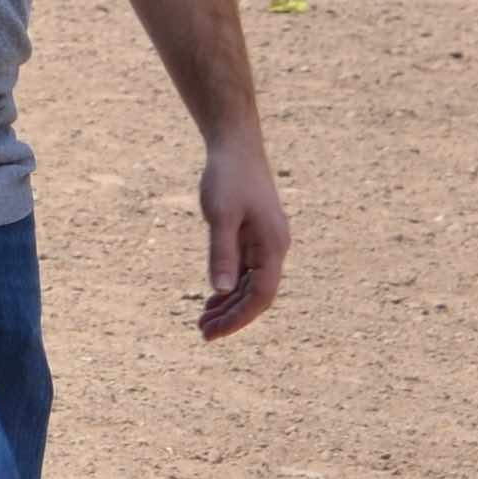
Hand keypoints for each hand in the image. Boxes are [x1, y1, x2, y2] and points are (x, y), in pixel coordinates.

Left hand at [194, 132, 286, 340]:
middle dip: (232, 316)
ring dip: (230, 305)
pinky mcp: (256, 236)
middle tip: (202, 333)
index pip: (262, 296)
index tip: (213, 332)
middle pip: (258, 295)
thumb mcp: (221, 215)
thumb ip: (222, 253)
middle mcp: (275, 248)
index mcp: (273, 245)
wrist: (235, 145)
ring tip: (203, 321)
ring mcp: (266, 242)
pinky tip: (213, 298)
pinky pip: (247, 271)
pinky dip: (231, 287)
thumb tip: (222, 290)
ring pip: (252, 285)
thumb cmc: (228, 177)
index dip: (239, 318)